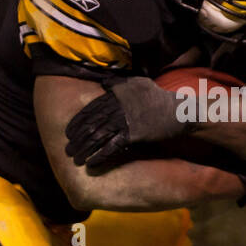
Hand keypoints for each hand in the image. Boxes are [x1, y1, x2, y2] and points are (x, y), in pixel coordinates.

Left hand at [64, 77, 187, 167]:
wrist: (178, 111)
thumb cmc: (158, 97)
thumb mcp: (138, 82)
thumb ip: (118, 83)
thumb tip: (104, 82)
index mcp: (115, 95)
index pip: (89, 110)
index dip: (76, 123)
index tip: (68, 133)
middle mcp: (116, 108)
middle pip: (90, 125)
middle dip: (76, 139)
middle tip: (68, 149)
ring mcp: (124, 121)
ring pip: (97, 137)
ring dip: (84, 149)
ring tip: (75, 159)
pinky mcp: (132, 135)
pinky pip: (111, 147)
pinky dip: (99, 156)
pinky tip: (91, 163)